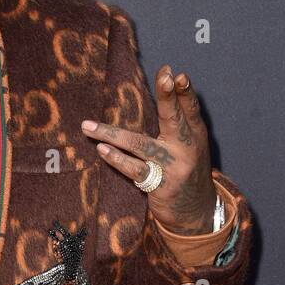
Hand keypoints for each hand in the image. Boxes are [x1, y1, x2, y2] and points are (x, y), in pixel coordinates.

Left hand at [81, 67, 217, 233]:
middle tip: (164, 77)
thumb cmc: (186, 170)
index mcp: (195, 134)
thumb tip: (164, 88)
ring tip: (88, 126)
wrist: (196, 211)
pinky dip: (116, 159)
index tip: (173, 73)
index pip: (189, 108)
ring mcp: (172, 168)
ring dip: (111, 134)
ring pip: (140, 144)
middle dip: (168, 97)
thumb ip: (178, 123)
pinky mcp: (160, 185)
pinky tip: (101, 150)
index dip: (183, 91)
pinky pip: (133, 169)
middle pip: (174, 119)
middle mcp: (186, 148)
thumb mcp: (190, 146)